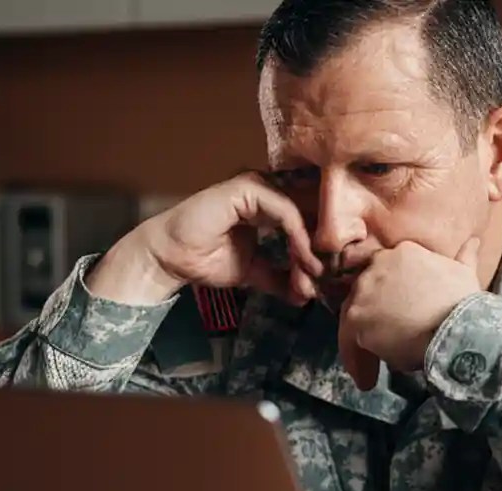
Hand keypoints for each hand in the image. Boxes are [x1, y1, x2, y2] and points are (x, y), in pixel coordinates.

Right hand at [88, 172, 322, 304]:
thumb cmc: (205, 259)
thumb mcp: (254, 272)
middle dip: (321, 246)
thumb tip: (307, 293)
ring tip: (315, 272)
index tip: (329, 276)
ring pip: (301, 212)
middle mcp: (266, 190)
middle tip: (329, 276)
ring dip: (311, 245)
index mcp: (268, 204)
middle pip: (310, 212)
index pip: (308, 218)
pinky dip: (298, 237)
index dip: (321, 246)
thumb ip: (281, 278)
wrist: (172, 258)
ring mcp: (257, 186)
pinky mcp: (248, 188)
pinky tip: (304, 259)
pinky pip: (285, 211)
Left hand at [339, 238, 482, 390]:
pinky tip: (368, 380)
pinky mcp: (356, 318)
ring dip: (364, 343)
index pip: (385, 275)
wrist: (458, 329)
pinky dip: (356, 362)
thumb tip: (474, 242)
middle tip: (387, 345)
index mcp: (403, 253)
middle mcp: (378, 266)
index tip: (398, 319)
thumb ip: (463, 258)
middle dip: (375, 320)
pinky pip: (348, 342)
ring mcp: (364, 291)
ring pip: (355, 318)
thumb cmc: (465, 305)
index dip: (390, 299)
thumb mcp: (466, 274)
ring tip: (373, 370)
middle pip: (366, 295)